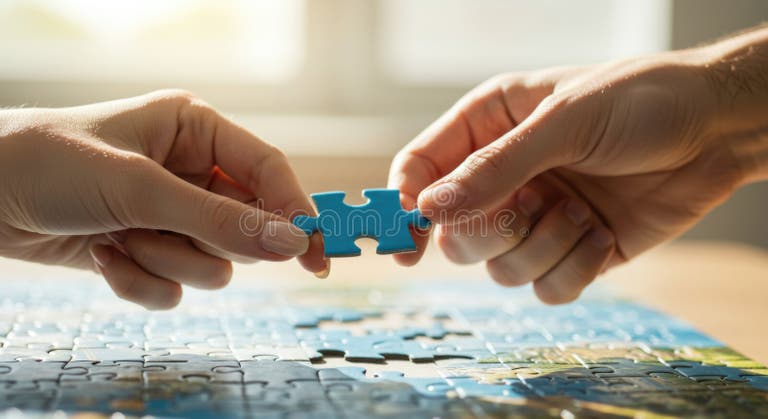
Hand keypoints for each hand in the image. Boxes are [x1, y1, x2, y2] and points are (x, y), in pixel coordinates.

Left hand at [0, 90, 325, 308]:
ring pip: (213, 263)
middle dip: (203, 241)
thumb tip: (293, 243)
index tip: (314, 256)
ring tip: (118, 237)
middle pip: (245, 226)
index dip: (296, 211)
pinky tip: (102, 256)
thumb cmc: (52, 165)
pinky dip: (139, 279)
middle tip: (165, 231)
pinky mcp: (149, 248)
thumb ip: (220, 219)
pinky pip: (175, 285)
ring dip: (164, 260)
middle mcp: (190, 171)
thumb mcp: (141, 189)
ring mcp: (170, 213)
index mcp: (197, 131)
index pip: (269, 171)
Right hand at [389, 34, 767, 303]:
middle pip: (454, 232)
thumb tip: (428, 211)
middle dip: (490, 231)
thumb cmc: (639, 103)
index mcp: (488, 128)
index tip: (406, 237)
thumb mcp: (563, 123)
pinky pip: (545, 287)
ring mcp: (536, 217)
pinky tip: (602, 233)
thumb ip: (493, 169)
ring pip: (499, 267)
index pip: (422, 168)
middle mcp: (504, 176)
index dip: (404, 203)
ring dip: (542, 247)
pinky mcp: (570, 250)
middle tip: (528, 207)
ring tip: (583, 212)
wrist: (716, 130)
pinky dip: (572, 269)